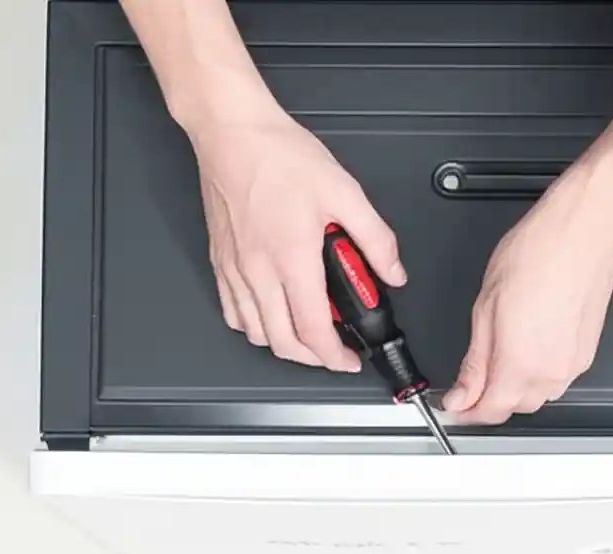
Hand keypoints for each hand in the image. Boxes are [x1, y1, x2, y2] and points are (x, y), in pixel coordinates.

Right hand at [192, 110, 404, 370]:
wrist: (232, 133)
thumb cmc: (279, 156)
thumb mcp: (344, 192)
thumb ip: (375, 238)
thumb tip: (392, 272)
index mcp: (292, 258)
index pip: (313, 330)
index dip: (334, 357)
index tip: (349, 359)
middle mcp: (258, 271)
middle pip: (282, 343)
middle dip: (313, 358)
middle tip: (334, 352)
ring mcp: (235, 269)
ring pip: (255, 333)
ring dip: (283, 343)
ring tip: (307, 332)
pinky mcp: (220, 261)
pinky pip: (232, 313)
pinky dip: (253, 325)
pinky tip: (271, 312)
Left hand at [442, 156, 612, 423]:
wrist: (584, 232)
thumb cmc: (537, 254)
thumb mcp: (486, 308)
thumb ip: (475, 360)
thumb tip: (462, 394)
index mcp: (521, 364)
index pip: (490, 411)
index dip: (466, 413)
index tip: (453, 404)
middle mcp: (552, 373)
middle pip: (515, 408)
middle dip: (490, 401)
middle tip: (469, 381)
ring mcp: (574, 364)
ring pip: (539, 396)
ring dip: (516, 389)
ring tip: (499, 359)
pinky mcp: (588, 352)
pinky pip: (558, 379)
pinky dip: (538, 374)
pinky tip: (526, 349)